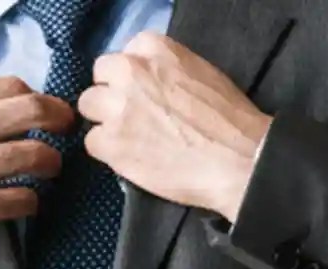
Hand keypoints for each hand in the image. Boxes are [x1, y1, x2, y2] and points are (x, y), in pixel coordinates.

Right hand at [0, 76, 75, 268]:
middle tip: (67, 131)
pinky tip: (27, 203)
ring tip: (50, 170)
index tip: (46, 108)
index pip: (10, 87)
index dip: (38, 97)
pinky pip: (23, 199)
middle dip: (59, 119)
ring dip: (52, 163)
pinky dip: (32, 201)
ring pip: (36, 154)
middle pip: (32, 111)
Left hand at [77, 31, 271, 222]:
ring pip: (88, 107)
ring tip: (129, 139)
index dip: (130, 78)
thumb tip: (149, 83)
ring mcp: (117, 106)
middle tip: (131, 116)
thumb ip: (165, 70)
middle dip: (111, 94)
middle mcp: (131, 71)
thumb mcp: (199, 72)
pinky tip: (131, 158)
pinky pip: (92, 142)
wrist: (238, 160)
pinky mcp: (111, 142)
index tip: (143, 94)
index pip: (123, 56)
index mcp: (154, 48)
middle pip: (100, 76)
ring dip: (104, 121)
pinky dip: (108, 152)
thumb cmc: (229, 119)